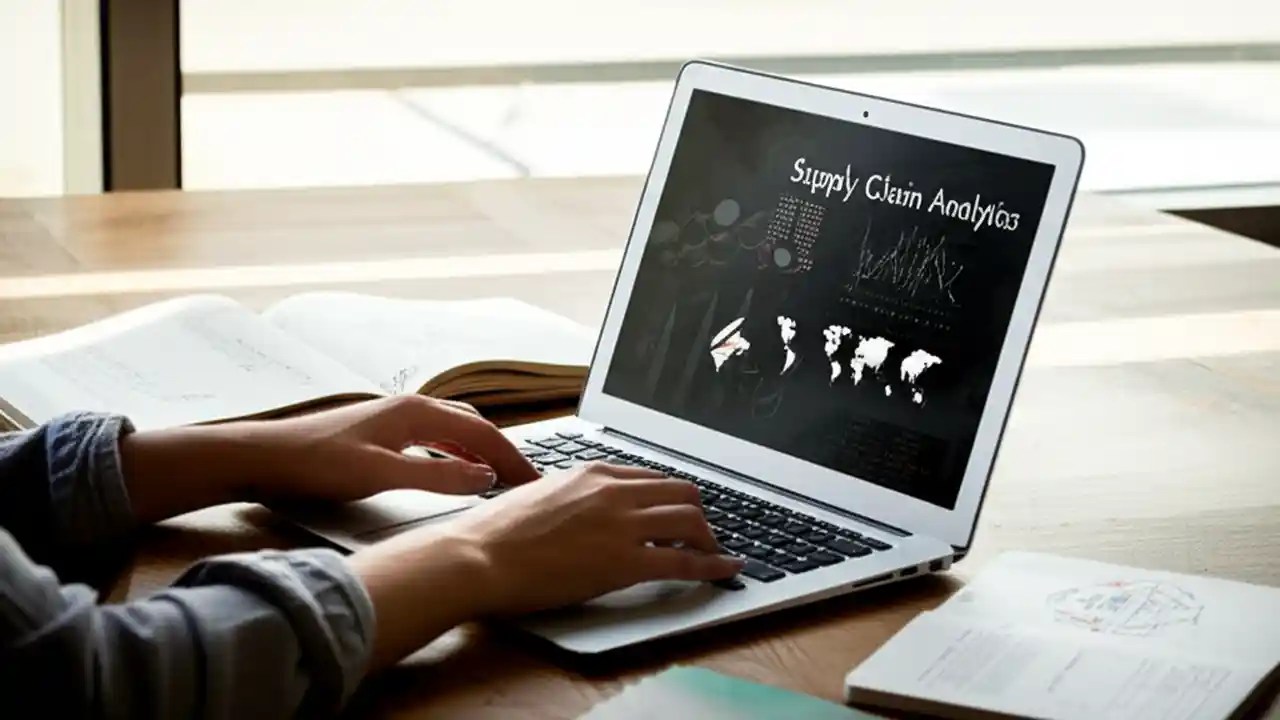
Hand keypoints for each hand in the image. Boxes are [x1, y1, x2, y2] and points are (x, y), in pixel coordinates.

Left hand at [242, 395, 538, 501]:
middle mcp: (410, 407)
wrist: (263, 457)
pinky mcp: (381, 431)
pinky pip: (434, 437)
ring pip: (454, 429)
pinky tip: (455, 471)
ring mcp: (394, 417)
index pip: (482, 433)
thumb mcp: (382, 475)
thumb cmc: (317, 465)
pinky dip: (456, 453)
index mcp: (416, 412)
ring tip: (499, 478)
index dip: (512, 458)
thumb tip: (486, 478)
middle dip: (502, 451)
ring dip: (480, 451)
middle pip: (473, 424)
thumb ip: (438, 477)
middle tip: (524, 482)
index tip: (534, 484)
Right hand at [452, 462, 743, 613]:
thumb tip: (574, 506)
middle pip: (682, 490)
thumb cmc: (494, 532)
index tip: (679, 509)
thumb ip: (568, 494)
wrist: (478, 556)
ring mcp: (622, 524)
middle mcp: (614, 491)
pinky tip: (726, 570)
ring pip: (691, 519)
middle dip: (698, 512)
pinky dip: (713, 565)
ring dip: (709, 537)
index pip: (651, 477)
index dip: (671, 496)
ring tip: (713, 553)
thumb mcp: (538, 494)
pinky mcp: (625, 561)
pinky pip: (684, 560)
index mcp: (592, 472)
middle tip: (701, 532)